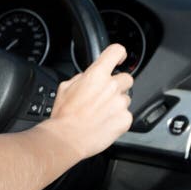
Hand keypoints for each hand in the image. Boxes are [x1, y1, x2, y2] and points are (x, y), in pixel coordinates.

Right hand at [40, 44, 133, 159]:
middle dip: (117, 85)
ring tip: (101, 113)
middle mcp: (112, 86)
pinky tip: (104, 122)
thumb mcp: (65, 87)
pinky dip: (118, 118)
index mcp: (96, 75)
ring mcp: (120, 103)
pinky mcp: (126, 119)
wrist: (67, 138)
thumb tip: (88, 77)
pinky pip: (126, 115)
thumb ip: (81, 78)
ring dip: (117, 103)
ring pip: (126, 98)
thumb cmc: (64, 115)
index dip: (119, 54)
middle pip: (126, 78)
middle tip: (104, 95)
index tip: (119, 58)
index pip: (116, 52)